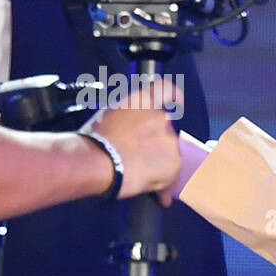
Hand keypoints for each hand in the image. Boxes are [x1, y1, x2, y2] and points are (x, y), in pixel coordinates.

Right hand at [86, 78, 181, 201]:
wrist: (100, 161)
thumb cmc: (97, 141)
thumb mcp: (110, 118)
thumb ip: (129, 117)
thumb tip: (132, 127)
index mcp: (142, 102)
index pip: (164, 89)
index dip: (173, 94)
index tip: (178, 100)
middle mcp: (160, 117)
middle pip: (165, 129)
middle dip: (155, 141)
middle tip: (137, 154)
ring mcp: (169, 139)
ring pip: (169, 150)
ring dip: (158, 160)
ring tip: (137, 171)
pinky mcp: (174, 160)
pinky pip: (172, 171)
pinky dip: (163, 180)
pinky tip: (151, 186)